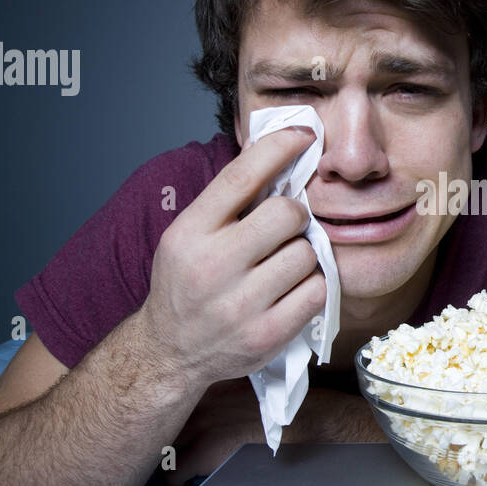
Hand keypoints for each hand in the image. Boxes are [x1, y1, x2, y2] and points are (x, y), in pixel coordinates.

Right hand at [138, 126, 327, 388]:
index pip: (241, 176)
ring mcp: (240, 304)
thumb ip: (227, 203)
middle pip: (287, 213)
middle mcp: (213, 266)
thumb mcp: (188, 234)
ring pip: (307, 253)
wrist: (170, 352)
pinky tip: (291, 289)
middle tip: (285, 227)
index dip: (279, 147)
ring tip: (282, 264)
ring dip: (303, 254)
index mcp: (190, 232)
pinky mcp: (267, 334)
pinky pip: (316, 291)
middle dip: (295, 215)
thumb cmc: (186, 284)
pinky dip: (311, 286)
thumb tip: (279, 153)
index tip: (305, 133)